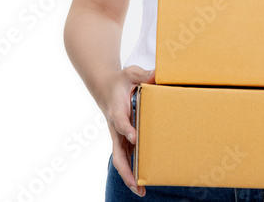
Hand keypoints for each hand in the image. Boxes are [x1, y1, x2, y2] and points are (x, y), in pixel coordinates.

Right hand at [99, 65, 154, 196]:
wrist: (104, 87)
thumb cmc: (120, 81)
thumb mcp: (131, 72)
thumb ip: (144, 74)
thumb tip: (159, 75)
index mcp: (117, 109)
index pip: (120, 122)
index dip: (127, 129)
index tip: (134, 137)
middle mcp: (115, 126)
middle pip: (117, 151)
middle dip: (126, 168)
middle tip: (136, 182)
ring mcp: (117, 135)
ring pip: (120, 159)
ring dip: (128, 175)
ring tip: (141, 191)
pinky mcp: (121, 139)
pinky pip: (125, 157)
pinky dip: (131, 170)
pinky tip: (142, 183)